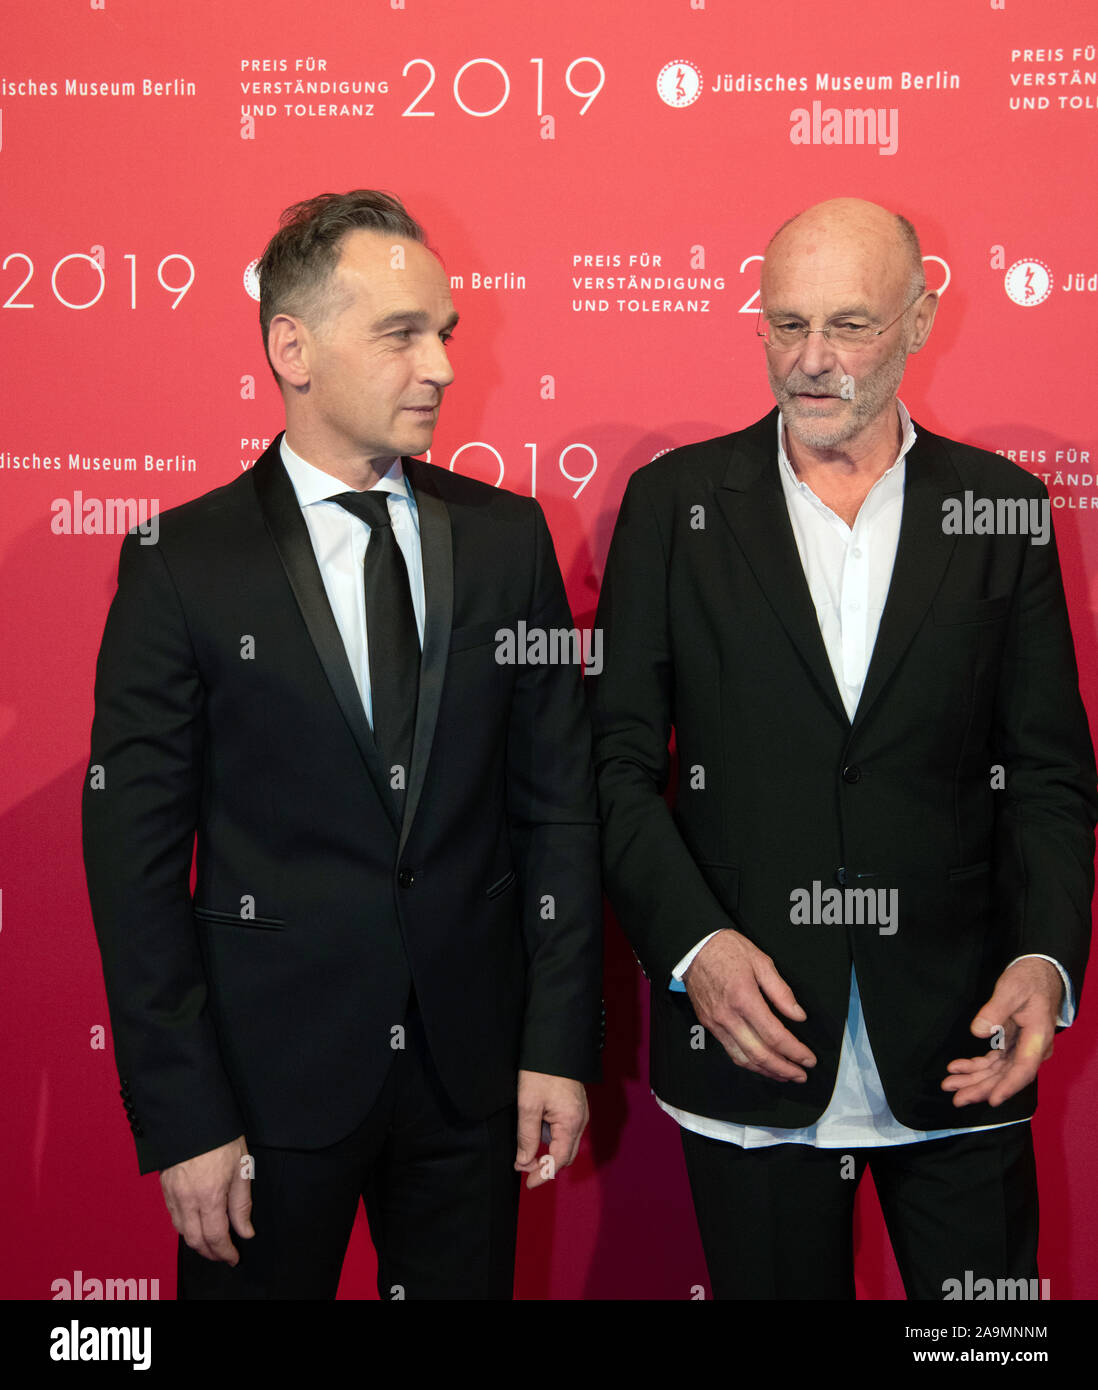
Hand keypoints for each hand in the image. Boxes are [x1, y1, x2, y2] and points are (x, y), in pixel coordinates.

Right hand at [160, 1134, 253, 1263]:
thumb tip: (245, 1231)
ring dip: (196, 1242)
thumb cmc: (221, 1138)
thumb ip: (241, 1203)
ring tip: (211, 1244)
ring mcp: (173, 1194)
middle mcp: (187, 1199)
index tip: (233, 1257)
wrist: (192, 1114)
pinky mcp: (165, 1187)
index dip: (225, 1252)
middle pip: (195, 1240)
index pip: (216, 1236)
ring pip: (181, 1231)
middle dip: (210, 1253)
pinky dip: (184, 1228)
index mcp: (209, 1195)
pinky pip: (173, 1216)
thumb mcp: (241, 1168)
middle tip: (223, 1254)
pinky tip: (195, 1225)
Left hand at [514, 1071, 587, 1189]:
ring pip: (565, 1144)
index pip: (558, 1161)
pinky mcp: (575, 1107)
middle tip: (522, 1165)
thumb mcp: (528, 1104)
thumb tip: (524, 1161)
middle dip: (544, 1165)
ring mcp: (579, 1114)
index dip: (543, 1175)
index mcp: (571, 1123)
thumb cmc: (541, 1071)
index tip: (528, 1184)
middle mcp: (580, 1121)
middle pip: (565, 1156)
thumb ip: (527, 1136)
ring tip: (525, 1146)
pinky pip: (565, 1131)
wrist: (554, 1044)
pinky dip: (551, 1137)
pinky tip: (536, 1129)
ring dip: (547, 1150)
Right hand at [683, 928, 814, 1081]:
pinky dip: (749, 1063)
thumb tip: (798, 1015)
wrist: (694, 948)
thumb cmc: (727, 950)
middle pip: (760, 1054)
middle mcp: (728, 1016)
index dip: (795, 1051)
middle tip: (801, 1075)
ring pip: (743, 1059)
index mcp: (744, 999)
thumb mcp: (761, 961)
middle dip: (784, 1069)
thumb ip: (781, 991)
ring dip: (767, 1071)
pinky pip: (730, 1051)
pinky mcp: (709, 1025)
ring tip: (785, 1075)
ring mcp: (716, 1023)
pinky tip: (761, 1064)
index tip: (808, 1059)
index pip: (774, 1036)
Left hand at [942, 958, 1062, 1107]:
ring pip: (998, 1070)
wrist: (1040, 972)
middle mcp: (1032, 1049)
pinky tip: (957, 1067)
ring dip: (974, 1079)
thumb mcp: (1011, 990)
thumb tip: (979, 1031)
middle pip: (1007, 1075)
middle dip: (982, 1088)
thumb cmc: (1028, 980)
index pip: (1023, 1069)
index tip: (992, 1100)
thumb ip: (996, 1010)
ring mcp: (1022, 1048)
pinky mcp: (1012, 1043)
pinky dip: (976, 1065)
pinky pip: (994, 1060)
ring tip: (950, 1085)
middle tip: (956, 1098)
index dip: (1007, 1086)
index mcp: (1037, 1038)